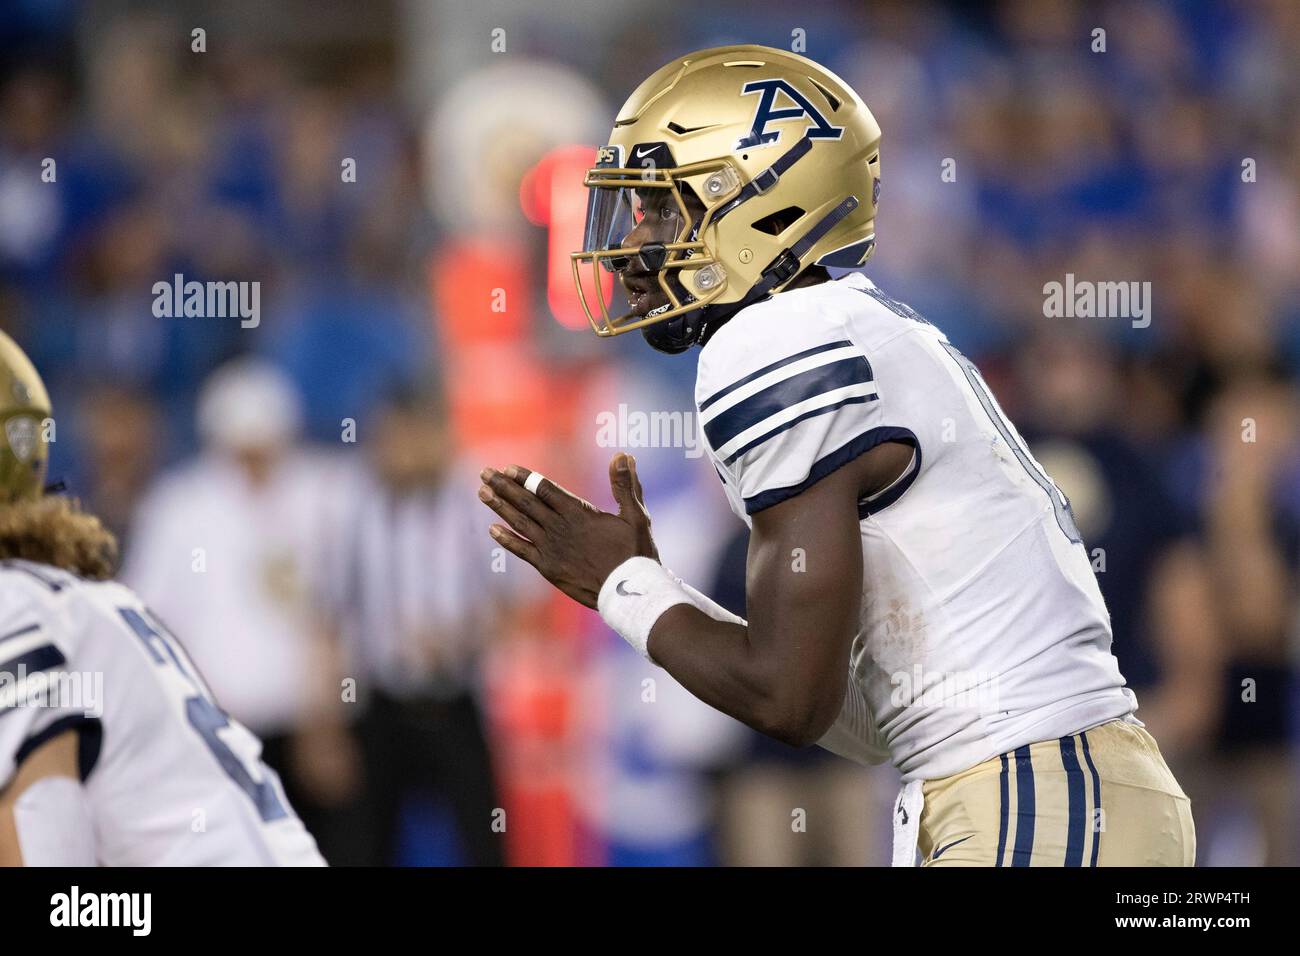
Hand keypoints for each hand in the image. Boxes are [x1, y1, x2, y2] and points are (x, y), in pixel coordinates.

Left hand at [478, 453, 658, 608]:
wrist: (629, 592)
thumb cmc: (636, 553)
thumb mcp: (636, 515)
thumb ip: (626, 485)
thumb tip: (623, 455)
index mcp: (579, 512)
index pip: (545, 489)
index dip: (525, 478)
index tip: (508, 468)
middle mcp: (560, 527)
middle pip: (526, 502)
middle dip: (504, 486)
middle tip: (484, 473)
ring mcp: (551, 548)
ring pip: (520, 522)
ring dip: (499, 507)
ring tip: (482, 493)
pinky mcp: (548, 568)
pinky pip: (522, 550)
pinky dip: (507, 539)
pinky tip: (492, 530)